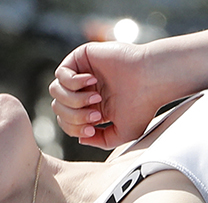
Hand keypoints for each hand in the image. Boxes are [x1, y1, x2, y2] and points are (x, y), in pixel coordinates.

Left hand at [50, 42, 172, 148]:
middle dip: (75, 115)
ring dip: (74, 100)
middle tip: (97, 113)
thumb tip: (80, 138)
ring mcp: (82, 73)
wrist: (152, 80)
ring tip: (96, 97)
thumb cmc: (143, 105)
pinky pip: (61, 74)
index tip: (95, 127)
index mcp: (93, 108)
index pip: (66, 121)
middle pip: (58, 108)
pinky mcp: (81, 57)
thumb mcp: (124, 133)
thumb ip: (102, 140)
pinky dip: (73, 82)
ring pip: (55, 91)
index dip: (75, 128)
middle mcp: (85, 91)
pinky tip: (92, 80)